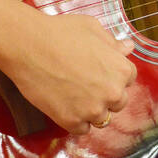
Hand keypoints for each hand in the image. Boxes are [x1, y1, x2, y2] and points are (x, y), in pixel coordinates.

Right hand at [1, 12, 136, 135]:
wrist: (28, 45)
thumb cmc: (61, 32)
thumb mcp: (93, 29)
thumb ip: (113, 43)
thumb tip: (127, 48)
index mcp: (121, 70)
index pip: (128, 79)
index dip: (113, 75)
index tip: (99, 72)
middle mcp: (112, 93)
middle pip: (118, 102)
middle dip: (105, 94)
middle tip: (85, 84)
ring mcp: (92, 110)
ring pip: (101, 118)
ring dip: (92, 110)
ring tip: (74, 95)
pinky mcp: (71, 121)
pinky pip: (82, 129)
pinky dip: (75, 121)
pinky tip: (65, 106)